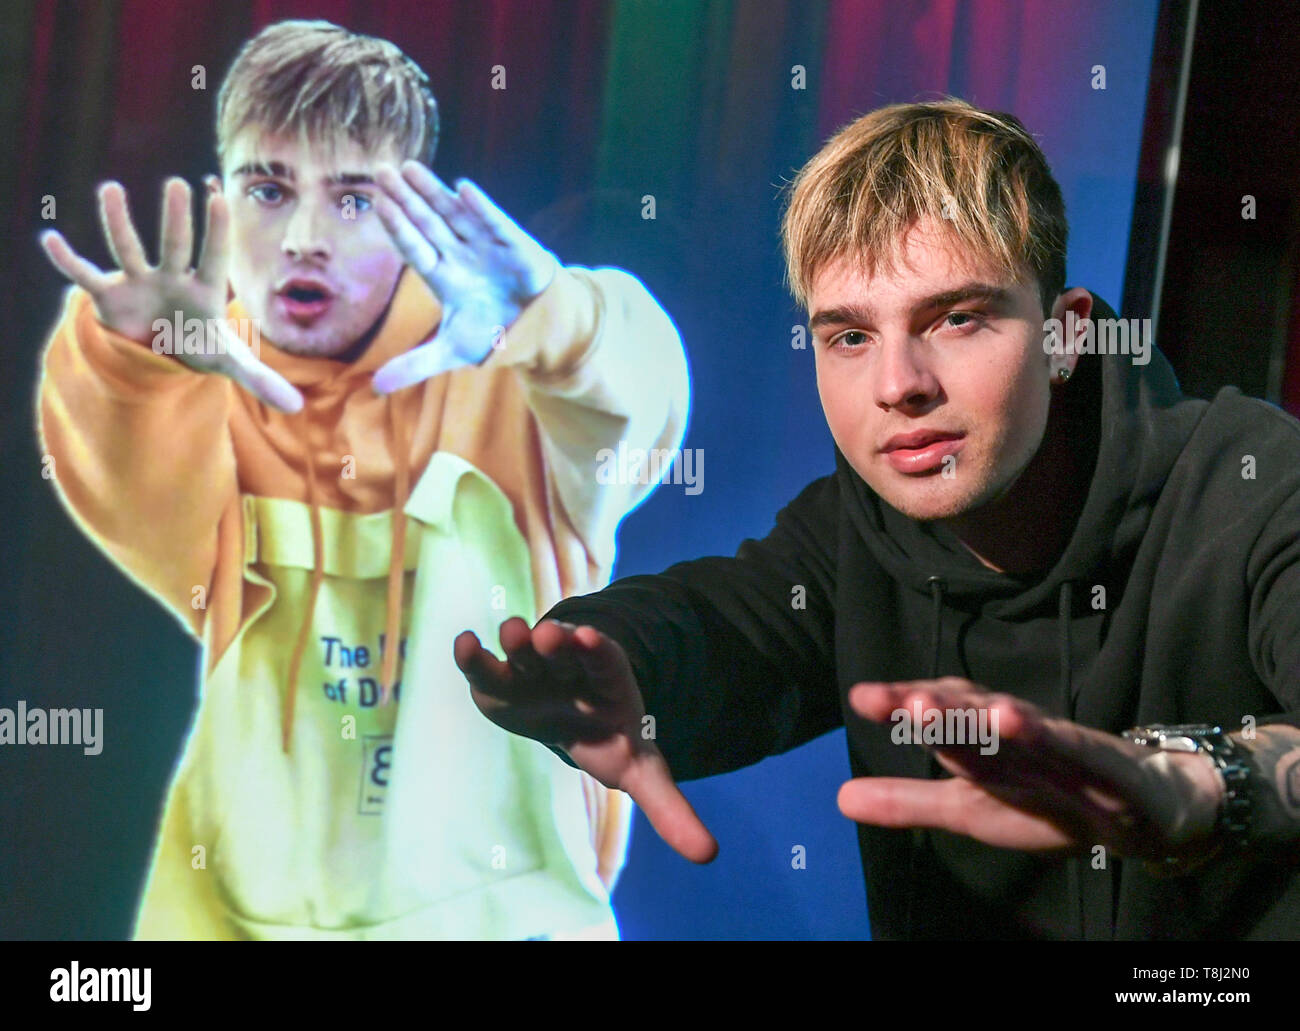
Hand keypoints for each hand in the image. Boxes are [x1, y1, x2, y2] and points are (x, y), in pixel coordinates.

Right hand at [40, 178, 301, 412]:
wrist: (163, 347)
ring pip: (128, 249)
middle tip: (177, 185)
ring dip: (119, 222)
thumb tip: (298, 406)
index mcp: (205, 290)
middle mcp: (172, 278)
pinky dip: (67, 261)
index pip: (215, 258)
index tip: (220, 198)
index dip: (218, 232)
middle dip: (176, 220)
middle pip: (174, 246)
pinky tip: (51, 240)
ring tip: (111, 189)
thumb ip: (262, 379)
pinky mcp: (110, 295)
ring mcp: (140, 282)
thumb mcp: (230, 362)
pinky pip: (85, 275)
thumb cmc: (200, 343)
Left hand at [371, 161, 558, 392]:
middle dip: (406, 197)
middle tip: (381, 170)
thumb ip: (415, 365)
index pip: (413, 248)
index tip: (376, 203)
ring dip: (433, 192)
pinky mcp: (514, 245)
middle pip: (427, 222)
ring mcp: (486, 246)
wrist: (539, 330)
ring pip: (455, 215)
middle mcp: (460, 255)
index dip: (397, 226)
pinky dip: (481, 208)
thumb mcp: (452, 352)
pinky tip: (462, 188)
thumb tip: (375, 387)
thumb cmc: (493, 333)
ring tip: (410, 167)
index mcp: (443, 276)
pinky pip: (496, 223)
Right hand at [455, 616, 718, 863]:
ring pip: (524, 649)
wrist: (574, 717)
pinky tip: (463, 644)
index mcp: (608, 682)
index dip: (598, 650)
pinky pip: (485, 664)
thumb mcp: (639, 770)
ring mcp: (533, 669)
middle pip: (563, 649)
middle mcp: (570, 667)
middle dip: (555, 642)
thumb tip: (709, 856)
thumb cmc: (608, 738)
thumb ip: (669, 807)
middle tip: (547, 635)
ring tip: (511, 633)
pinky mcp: (500, 681)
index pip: (605, 659)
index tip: (590, 639)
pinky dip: (473, 655)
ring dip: (517, 640)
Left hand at [840, 677, 1225, 864]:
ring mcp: (1057, 743)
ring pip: (1012, 724)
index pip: (939, 717)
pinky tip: (1013, 719)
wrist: (1145, 811)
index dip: (902, 704)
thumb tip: (840, 797)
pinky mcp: (1098, 761)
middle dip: (930, 705)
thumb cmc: (1050, 801)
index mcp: (982, 742)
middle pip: (970, 713)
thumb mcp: (971, 810)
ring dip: (974, 714)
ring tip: (932, 706)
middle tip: (889, 699)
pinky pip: (1069, 745)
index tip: (862, 697)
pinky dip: (1042, 732)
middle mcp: (1014, 732)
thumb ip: (909, 803)